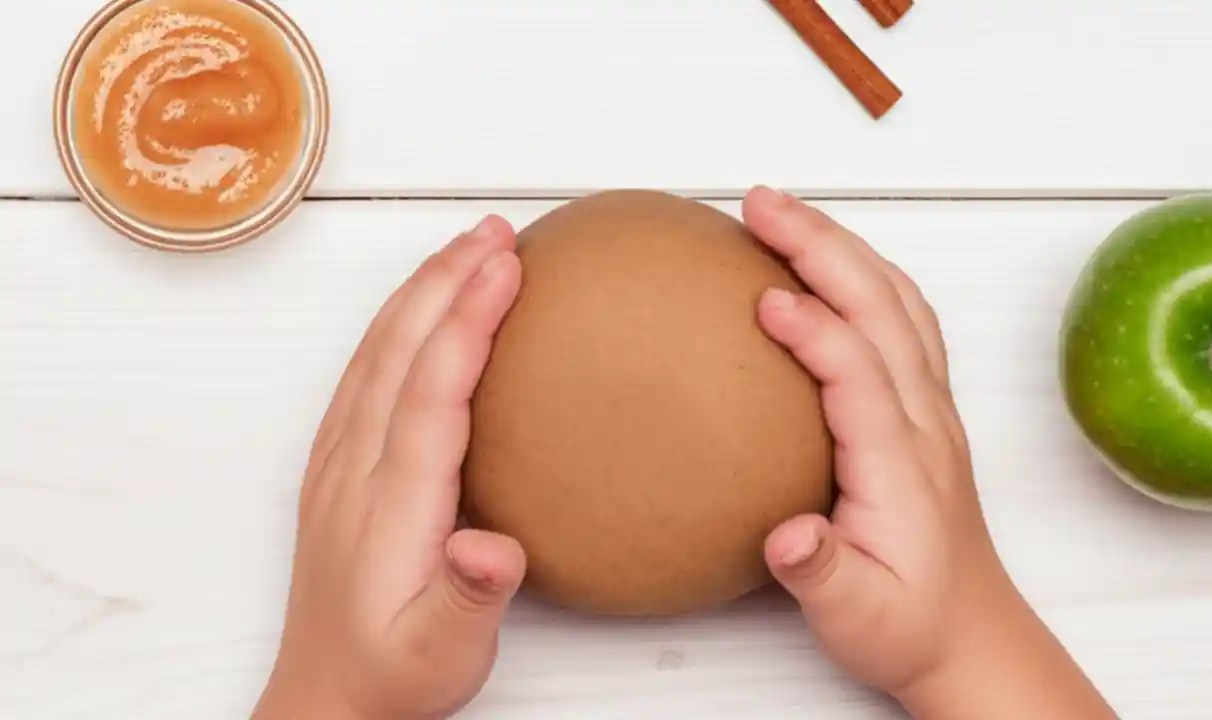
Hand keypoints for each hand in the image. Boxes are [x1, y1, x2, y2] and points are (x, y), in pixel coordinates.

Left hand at [254, 217, 526, 719]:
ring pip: (377, 353)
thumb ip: (468, 597)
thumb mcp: (443, 653)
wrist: (327, 698)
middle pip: (400, 350)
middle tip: (497, 231)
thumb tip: (490, 547)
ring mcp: (341, 463)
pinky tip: (417, 310)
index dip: (468, 321)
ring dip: (421, 290)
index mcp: (394, 504)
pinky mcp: (339, 467)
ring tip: (466, 249)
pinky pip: (364, 373)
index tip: (506, 266)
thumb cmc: (393, 672)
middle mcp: (359, 469)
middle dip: (448, 279)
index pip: (432, 389)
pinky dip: (396, 324)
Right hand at [743, 187, 1114, 718]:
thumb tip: (789, 535)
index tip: (762, 298)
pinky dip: (867, 272)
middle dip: (822, 246)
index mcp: (901, 466)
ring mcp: (929, 409)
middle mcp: (923, 422)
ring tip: (785, 211)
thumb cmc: (907, 626)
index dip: (815, 330)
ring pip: (897, 301)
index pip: (860, 374)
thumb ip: (822, 574)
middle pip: (882, 308)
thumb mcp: (857, 618)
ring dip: (844, 245)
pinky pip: (903, 319)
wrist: (968, 636)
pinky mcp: (923, 409)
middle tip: (760, 203)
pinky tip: (834, 262)